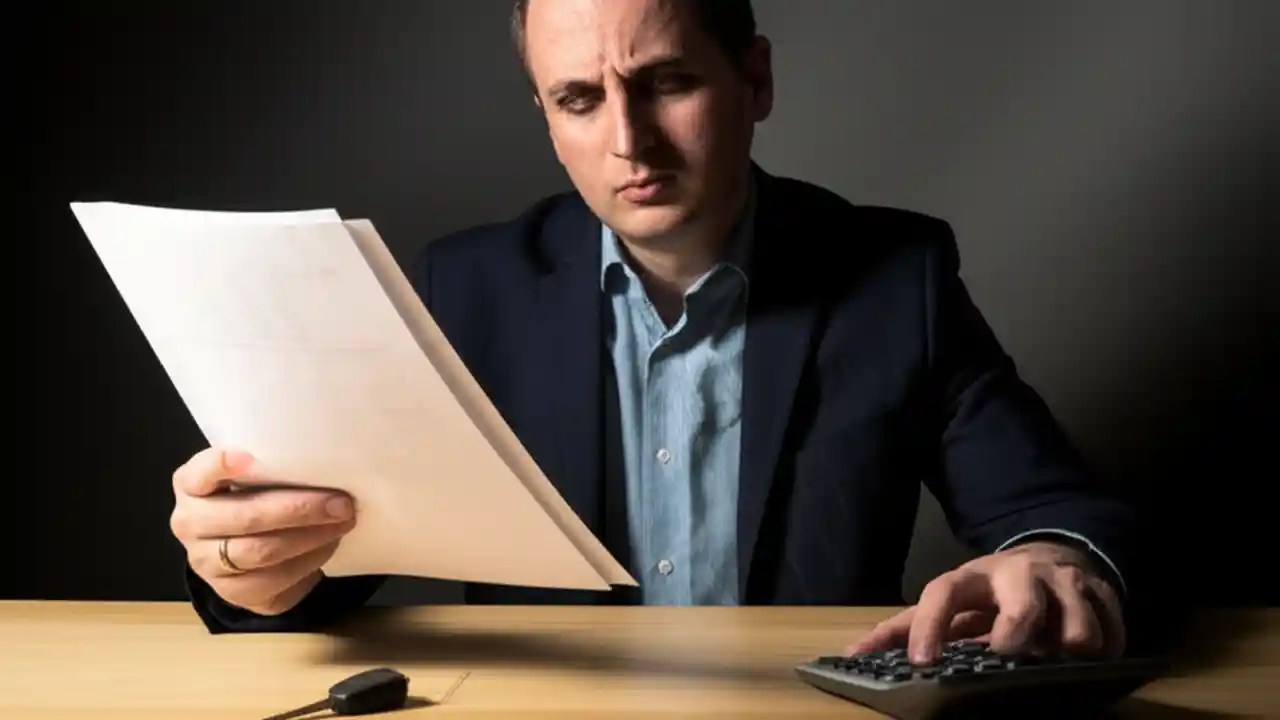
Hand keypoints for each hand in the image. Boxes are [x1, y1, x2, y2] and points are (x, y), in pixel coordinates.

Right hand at [170, 447, 356, 615]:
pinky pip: (275, 582)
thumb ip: (267, 466)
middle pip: (246, 517)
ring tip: (342, 522)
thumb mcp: (250, 475)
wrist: (242, 548)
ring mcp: (206, 563)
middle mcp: (189, 524)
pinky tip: (329, 545)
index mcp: (190, 485)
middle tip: (341, 503)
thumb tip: (319, 460)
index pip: (199, 473)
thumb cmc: (251, 497)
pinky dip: (309, 562)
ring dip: (311, 537)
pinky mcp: (231, 593)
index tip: (248, 458)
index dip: (221, 465)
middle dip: (299, 509)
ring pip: (263, 552)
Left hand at [847, 541, 1123, 663]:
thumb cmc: (990, 592)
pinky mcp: (1105, 595)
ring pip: (1076, 630)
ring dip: (1067, 652)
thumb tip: (852, 652)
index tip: (922, 662)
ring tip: (1055, 658)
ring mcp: (1067, 584)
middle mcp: (1021, 574)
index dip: (929, 625)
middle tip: (1010, 659)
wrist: (1051, 556)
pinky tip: (1088, 659)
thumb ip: (904, 628)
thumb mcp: (951, 601)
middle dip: (1017, 640)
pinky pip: (1113, 637)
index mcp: (973, 576)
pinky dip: (1104, 653)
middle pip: (1022, 609)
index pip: (944, 592)